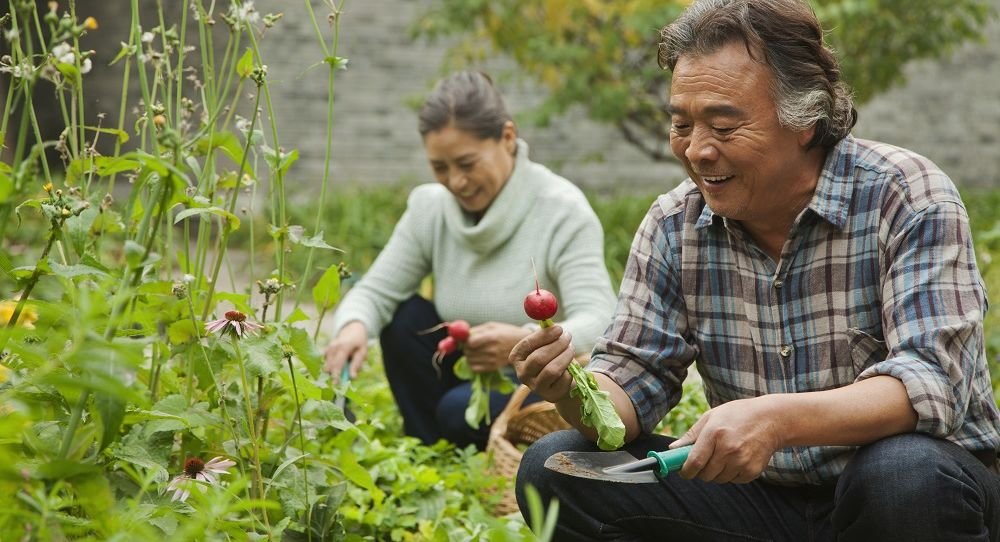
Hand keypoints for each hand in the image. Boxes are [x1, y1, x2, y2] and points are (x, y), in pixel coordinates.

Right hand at [323, 321, 368, 382]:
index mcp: (344, 346)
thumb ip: (357, 364)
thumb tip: (352, 377)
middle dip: (333, 375)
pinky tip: (337, 364)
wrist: (352, 330)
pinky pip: (325, 362)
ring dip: (333, 370)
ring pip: (327, 365)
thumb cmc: (359, 342)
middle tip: (339, 381)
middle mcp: (333, 347)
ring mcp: (328, 348)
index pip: (338, 363)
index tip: (335, 384)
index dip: (336, 374)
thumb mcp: (363, 352)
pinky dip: (330, 366)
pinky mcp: (325, 350)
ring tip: (343, 367)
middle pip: (329, 365)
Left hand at [464, 322, 530, 372]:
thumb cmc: (505, 332)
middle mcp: (492, 350)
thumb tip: (461, 335)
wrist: (521, 345)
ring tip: (475, 350)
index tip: (468, 338)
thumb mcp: (492, 326)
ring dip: (468, 355)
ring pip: (469, 360)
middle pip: (468, 352)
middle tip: (470, 344)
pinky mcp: (493, 367)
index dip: (466, 340)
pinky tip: (477, 358)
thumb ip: (476, 330)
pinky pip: (475, 368)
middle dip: (465, 347)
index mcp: (492, 337)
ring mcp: (493, 360)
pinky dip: (472, 363)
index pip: (471, 342)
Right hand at [508, 324, 574, 402]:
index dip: (543, 336)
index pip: (526, 345)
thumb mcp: (547, 343)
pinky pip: (563, 380)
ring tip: (571, 349)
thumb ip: (547, 332)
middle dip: (556, 345)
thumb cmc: (552, 355)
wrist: (561, 378)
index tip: (559, 328)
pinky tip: (570, 367)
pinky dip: (570, 370)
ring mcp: (535, 387)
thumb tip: (552, 324)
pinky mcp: (550, 396)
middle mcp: (522, 374)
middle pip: (538, 359)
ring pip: (552, 370)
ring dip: (565, 356)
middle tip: (568, 336)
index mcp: (517, 358)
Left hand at [669, 396, 783, 483]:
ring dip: (716, 473)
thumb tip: (673, 449)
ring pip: (719, 479)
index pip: (694, 462)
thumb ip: (692, 434)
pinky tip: (736, 459)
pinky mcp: (752, 470)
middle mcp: (728, 449)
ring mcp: (742, 461)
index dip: (686, 471)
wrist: (772, 419)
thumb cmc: (738, 415)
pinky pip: (734, 480)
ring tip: (723, 456)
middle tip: (704, 461)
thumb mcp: (712, 416)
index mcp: (714, 433)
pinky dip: (731, 474)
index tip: (683, 472)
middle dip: (700, 471)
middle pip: (705, 474)